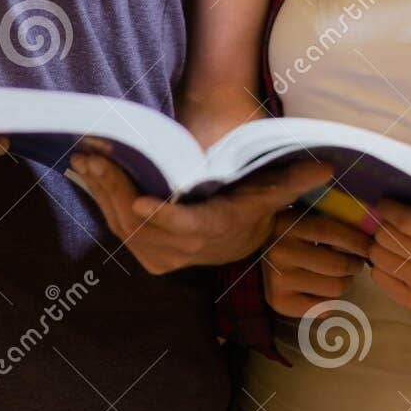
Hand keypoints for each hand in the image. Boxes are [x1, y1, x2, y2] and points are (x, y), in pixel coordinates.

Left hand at [67, 150, 334, 274]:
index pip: (185, 227)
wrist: (236, 240)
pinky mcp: (144, 254)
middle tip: (92, 155)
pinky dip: (99, 200)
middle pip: (140, 222)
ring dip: (99, 190)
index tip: (140, 200)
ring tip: (82, 158)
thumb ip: (293, 179)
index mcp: (213, 231)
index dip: (162, 217)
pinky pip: (117, 228)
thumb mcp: (271, 193)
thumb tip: (327, 167)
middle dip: (113, 187)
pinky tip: (85, 174)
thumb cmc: (251, 207)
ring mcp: (160, 255)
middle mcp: (183, 250)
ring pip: (121, 224)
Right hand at [261, 209, 371, 317]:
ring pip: (334, 288)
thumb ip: (331, 218)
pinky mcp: (278, 301)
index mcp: (287, 224)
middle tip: (356, 262)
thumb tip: (370, 227)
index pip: (330, 232)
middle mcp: (279, 252)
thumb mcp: (306, 216)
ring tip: (341, 275)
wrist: (260, 250)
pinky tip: (325, 290)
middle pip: (338, 266)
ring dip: (345, 282)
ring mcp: (277, 279)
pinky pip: (323, 308)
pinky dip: (331, 302)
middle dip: (355, 264)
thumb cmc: (293, 231)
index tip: (371, 244)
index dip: (357, 240)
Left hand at [368, 200, 410, 307]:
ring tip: (387, 241)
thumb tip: (380, 185)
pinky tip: (390, 259)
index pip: (407, 221)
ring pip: (379, 258)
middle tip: (386, 225)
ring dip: (377, 246)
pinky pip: (378, 277)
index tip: (383, 204)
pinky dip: (377, 266)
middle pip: (389, 239)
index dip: (389, 209)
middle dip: (382, 227)